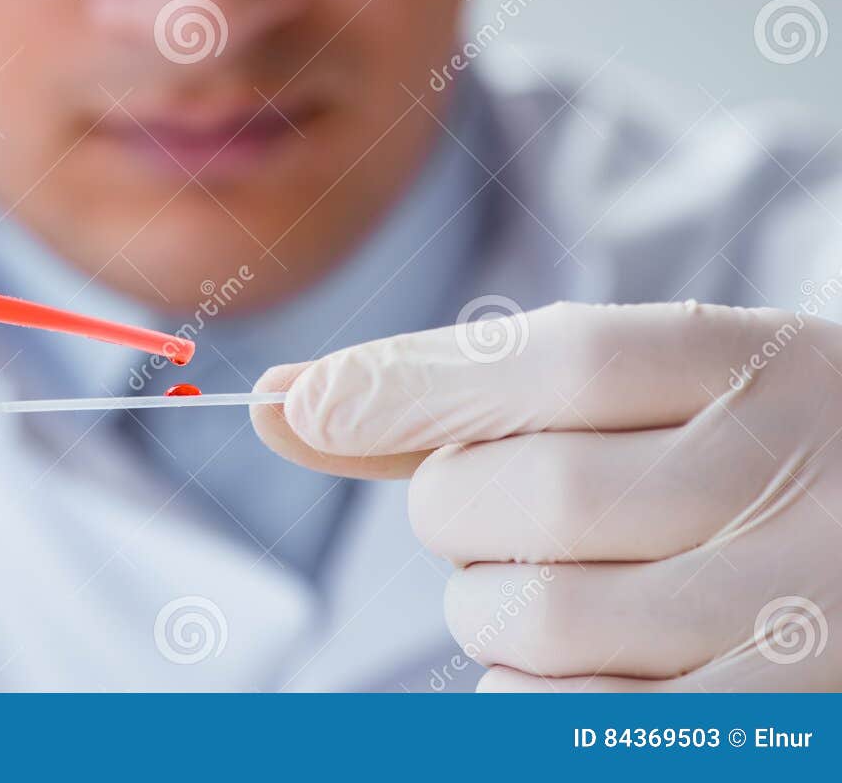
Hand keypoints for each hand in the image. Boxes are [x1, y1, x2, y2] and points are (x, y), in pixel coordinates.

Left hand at [253, 300, 841, 689]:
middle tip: (488, 513)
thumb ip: (464, 392)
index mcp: (754, 369)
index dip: (408, 384)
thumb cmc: (717, 462)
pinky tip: (565, 662)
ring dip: (486, 609)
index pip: (561, 361)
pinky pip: (571, 721)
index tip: (300, 405)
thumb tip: (289, 399)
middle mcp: (788, 482)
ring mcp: (792, 611)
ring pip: (538, 617)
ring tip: (541, 584)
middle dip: (454, 510)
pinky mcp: (773, 719)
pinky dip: (523, 693)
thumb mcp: (638, 391)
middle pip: (533, 494)